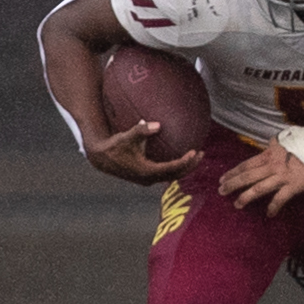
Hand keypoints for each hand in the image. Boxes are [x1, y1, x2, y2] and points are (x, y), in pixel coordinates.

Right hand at [84, 120, 198, 186]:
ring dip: (184, 167)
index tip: (195, 152)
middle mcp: (149, 178)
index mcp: (147, 171)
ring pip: (171, 176)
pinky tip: (179, 155)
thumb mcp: (127, 136)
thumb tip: (158, 125)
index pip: (172, 168)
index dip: (186, 161)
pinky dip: (175, 166)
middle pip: (176, 175)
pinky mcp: (146, 176)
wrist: (102, 159)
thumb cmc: (114, 146)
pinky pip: (165, 173)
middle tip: (201, 153)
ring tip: (194, 156)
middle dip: (190, 166)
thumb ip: (141, 130)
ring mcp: (148, 179)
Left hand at [219, 141, 303, 215]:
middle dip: (232, 184)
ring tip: (237, 204)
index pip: (246, 165)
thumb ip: (272, 145)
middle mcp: (272, 166)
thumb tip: (267, 146)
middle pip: (247, 176)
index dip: (233, 172)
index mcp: (268, 155)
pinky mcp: (293, 186)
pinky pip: (280, 198)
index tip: (222, 179)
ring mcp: (282, 177)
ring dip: (246, 197)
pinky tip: (269, 214)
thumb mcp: (283, 139)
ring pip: (259, 188)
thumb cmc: (303, 142)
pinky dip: (274, 207)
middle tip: (221, 192)